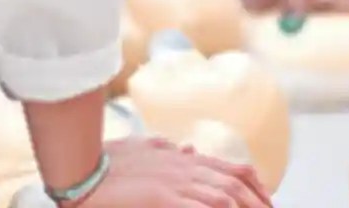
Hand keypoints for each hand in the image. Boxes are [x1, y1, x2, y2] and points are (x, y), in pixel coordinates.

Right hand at [67, 137, 268, 207]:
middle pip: (235, 183)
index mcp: (183, 158)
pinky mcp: (161, 197)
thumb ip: (165, 149)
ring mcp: (175, 182)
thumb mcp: (142, 148)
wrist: (81, 167)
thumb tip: (185, 148)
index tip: (267, 197)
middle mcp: (186, 167)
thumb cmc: (107, 160)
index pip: (232, 168)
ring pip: (223, 196)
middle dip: (259, 201)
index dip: (255, 183)